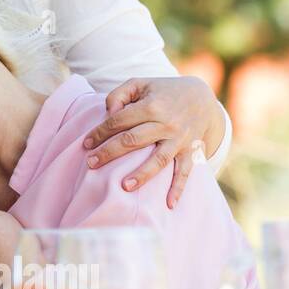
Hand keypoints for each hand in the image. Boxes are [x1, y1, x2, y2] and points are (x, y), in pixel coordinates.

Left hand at [81, 77, 223, 208]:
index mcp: (152, 106)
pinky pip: (185, 172)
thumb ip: (120, 94)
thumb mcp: (141, 84)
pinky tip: (169, 204)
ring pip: (158, 160)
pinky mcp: (191, 151)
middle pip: (133, 141)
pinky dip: (179, 188)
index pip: (119, 121)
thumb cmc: (163, 92)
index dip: (100, 132)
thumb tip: (108, 113)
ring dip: (142, 174)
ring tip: (124, 186)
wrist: (202, 98)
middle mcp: (167, 124)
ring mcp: (179, 140)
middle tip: (91, 164)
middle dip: (110, 153)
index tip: (86, 144)